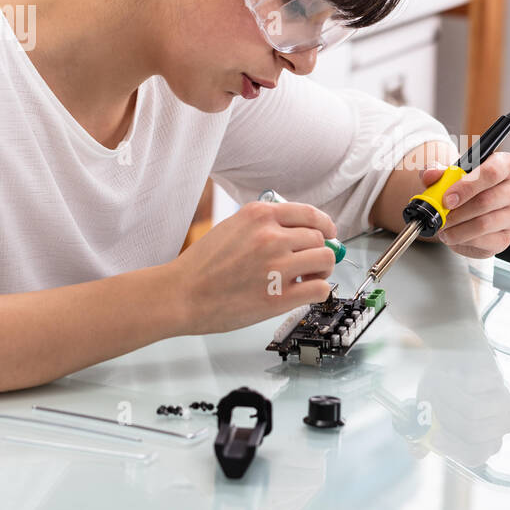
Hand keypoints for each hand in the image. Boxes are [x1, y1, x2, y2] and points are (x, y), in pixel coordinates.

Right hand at [169, 201, 336, 334]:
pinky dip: (318, 290)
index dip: (325, 225)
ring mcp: (277, 266)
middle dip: (319, 250)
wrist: (181, 294)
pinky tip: (303, 293)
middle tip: (311, 263)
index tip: (329, 232)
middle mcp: (271, 236)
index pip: (309, 213)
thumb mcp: (232, 227)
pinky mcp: (279, 296)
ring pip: (325, 260)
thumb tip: (298, 231)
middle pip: (319, 238)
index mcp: (259, 215)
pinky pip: (320, 288)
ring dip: (322, 270)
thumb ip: (263, 225)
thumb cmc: (201, 266)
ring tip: (307, 278)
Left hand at [422, 152, 509, 258]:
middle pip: (487, 200)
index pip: (493, 172)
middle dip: (458, 210)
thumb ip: (438, 172)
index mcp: (505, 165)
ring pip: (484, 223)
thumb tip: (430, 175)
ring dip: (458, 227)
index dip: (468, 186)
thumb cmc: (464, 186)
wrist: (466, 205)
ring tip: (444, 226)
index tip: (448, 198)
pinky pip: (484, 241)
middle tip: (442, 214)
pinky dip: (463, 239)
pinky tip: (454, 235)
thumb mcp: (448, 174)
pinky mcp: (506, 237)